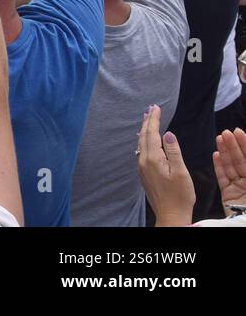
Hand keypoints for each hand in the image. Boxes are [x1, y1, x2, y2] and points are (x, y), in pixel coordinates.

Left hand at [137, 105, 194, 226]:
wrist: (170, 215)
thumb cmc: (179, 196)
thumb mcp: (181, 172)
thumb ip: (173, 152)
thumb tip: (167, 133)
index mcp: (153, 159)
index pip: (152, 134)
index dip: (154, 119)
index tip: (156, 107)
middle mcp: (144, 162)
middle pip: (144, 136)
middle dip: (147, 121)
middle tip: (151, 108)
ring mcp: (142, 168)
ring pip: (141, 143)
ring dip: (144, 130)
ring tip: (147, 119)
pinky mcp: (144, 174)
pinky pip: (141, 151)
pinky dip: (143, 140)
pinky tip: (145, 139)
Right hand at [213, 127, 245, 214]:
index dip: (245, 144)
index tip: (239, 132)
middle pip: (241, 161)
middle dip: (233, 146)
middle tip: (226, 133)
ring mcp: (240, 188)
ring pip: (231, 167)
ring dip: (224, 152)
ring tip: (219, 138)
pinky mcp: (229, 195)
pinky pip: (222, 178)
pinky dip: (218, 166)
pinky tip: (215, 155)